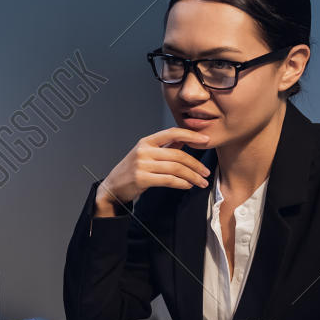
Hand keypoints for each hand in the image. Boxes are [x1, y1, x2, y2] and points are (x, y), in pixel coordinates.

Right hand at [95, 127, 211, 215]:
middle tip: (206, 172)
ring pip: (175, 168)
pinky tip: (188, 185)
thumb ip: (164, 147)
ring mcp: (142, 165)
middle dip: (196, 164)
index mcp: (146, 142)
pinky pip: (168, 180)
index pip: (172, 132)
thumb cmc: (131, 171)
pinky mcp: (142, 179)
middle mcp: (144, 151)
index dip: (191, 135)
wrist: (112, 187)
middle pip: (177, 155)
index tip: (206, 139)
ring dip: (192, 176)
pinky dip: (182, 183)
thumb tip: (184, 140)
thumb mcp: (146, 154)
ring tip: (201, 182)